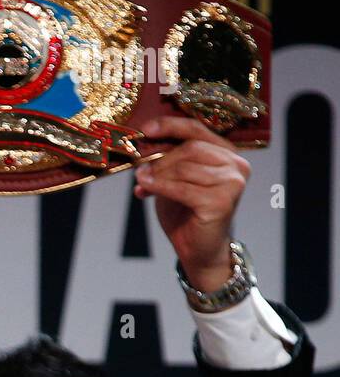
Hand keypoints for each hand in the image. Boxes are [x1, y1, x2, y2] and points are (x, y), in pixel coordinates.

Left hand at [134, 115, 250, 291]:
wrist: (199, 251)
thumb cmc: (187, 215)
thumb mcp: (176, 181)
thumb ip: (168, 163)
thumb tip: (143, 150)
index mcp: (227, 154)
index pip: (198, 130)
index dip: (171, 126)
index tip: (146, 129)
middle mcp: (236, 165)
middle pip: (190, 148)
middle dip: (161, 159)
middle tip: (140, 169)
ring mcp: (232, 183)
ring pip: (185, 167)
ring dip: (158, 174)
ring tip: (141, 181)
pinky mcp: (221, 201)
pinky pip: (183, 188)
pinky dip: (159, 187)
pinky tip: (144, 189)